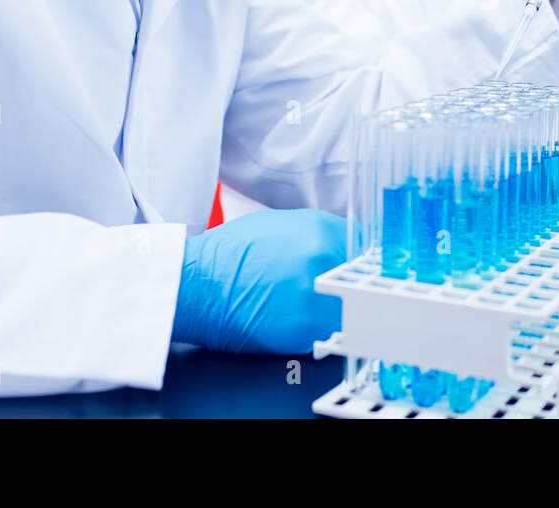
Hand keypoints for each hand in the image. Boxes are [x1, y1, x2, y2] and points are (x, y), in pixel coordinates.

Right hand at [171, 208, 344, 353]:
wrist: (195, 284)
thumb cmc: (230, 254)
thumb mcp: (280, 225)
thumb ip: (318, 235)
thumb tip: (342, 248)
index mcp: (320, 228)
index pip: (362, 246)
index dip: (354, 261)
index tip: (350, 272)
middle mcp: (324, 257)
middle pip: (357, 278)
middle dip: (344, 286)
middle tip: (326, 293)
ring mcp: (317, 294)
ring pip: (347, 308)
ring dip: (334, 311)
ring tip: (307, 310)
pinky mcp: (306, 328)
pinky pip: (328, 332)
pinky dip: (317, 332)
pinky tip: (295, 323)